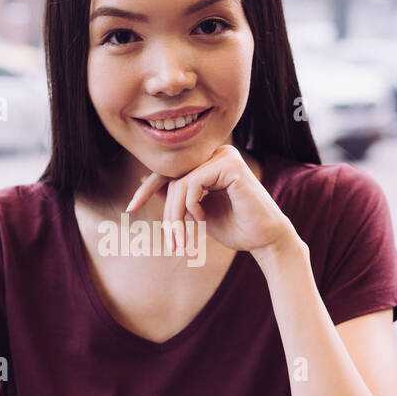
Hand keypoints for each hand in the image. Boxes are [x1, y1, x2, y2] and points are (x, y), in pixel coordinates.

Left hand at [125, 144, 296, 256]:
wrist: (265, 241)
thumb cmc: (235, 228)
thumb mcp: (197, 212)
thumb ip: (176, 196)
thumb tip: (147, 181)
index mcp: (210, 163)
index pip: (170, 170)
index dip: (147, 188)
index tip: (131, 208)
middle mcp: (216, 154)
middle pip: (171, 176)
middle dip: (165, 211)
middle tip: (169, 239)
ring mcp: (224, 156)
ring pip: (179, 183)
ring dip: (175, 215)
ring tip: (181, 237)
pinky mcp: (229, 165)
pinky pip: (192, 183)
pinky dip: (191, 206)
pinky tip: (203, 218)